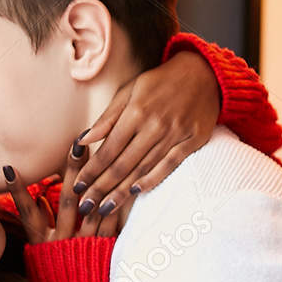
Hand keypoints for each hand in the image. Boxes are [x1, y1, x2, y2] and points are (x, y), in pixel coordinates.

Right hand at [1, 145, 122, 243]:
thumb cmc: (55, 280)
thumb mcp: (41, 255)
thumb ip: (40, 225)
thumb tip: (38, 198)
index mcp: (42, 243)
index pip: (27, 212)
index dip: (19, 192)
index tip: (10, 170)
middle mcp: (62, 241)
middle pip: (68, 200)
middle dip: (73, 171)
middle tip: (77, 144)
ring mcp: (83, 245)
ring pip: (92, 208)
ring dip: (99, 182)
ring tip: (105, 158)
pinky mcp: (102, 250)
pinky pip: (110, 224)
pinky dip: (116, 205)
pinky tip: (124, 186)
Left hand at [69, 48, 221, 217]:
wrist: (204, 73)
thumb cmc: (160, 82)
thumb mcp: (130, 90)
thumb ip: (108, 118)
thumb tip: (83, 141)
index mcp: (136, 111)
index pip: (109, 148)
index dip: (91, 170)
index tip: (78, 186)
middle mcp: (155, 124)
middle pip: (123, 163)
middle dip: (101, 187)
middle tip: (86, 206)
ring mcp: (175, 133)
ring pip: (143, 168)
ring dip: (122, 191)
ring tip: (105, 208)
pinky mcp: (193, 140)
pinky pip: (170, 165)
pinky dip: (153, 179)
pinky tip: (136, 192)